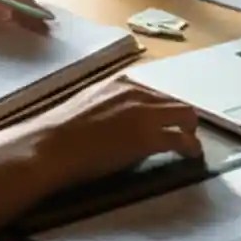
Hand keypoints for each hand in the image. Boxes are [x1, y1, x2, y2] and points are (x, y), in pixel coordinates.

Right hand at [0, 77, 203, 192]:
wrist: (48, 148)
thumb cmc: (57, 134)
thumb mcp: (86, 107)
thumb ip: (107, 108)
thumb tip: (117, 122)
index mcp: (119, 84)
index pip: (153, 93)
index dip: (163, 109)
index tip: (165, 120)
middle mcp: (135, 93)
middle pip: (174, 102)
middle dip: (181, 119)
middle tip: (184, 134)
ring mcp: (144, 114)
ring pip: (185, 116)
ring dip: (190, 132)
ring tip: (191, 145)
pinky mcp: (149, 137)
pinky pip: (182, 140)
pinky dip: (191, 147)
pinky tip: (192, 155)